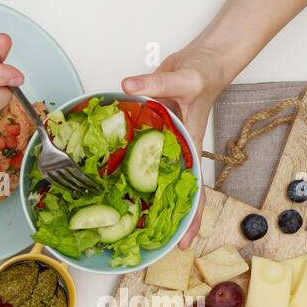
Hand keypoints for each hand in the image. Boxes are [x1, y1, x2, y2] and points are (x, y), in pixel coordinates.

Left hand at [122, 47, 227, 244]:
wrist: (202, 60)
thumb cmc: (205, 74)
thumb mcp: (184, 80)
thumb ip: (155, 85)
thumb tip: (128, 86)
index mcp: (188, 149)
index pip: (193, 191)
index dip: (191, 219)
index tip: (183, 245)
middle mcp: (172, 153)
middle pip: (167, 194)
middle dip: (157, 220)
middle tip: (136, 245)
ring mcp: (158, 147)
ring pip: (146, 179)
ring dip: (133, 199)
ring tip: (113, 227)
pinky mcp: (146, 136)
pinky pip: (132, 158)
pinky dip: (118, 169)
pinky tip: (101, 185)